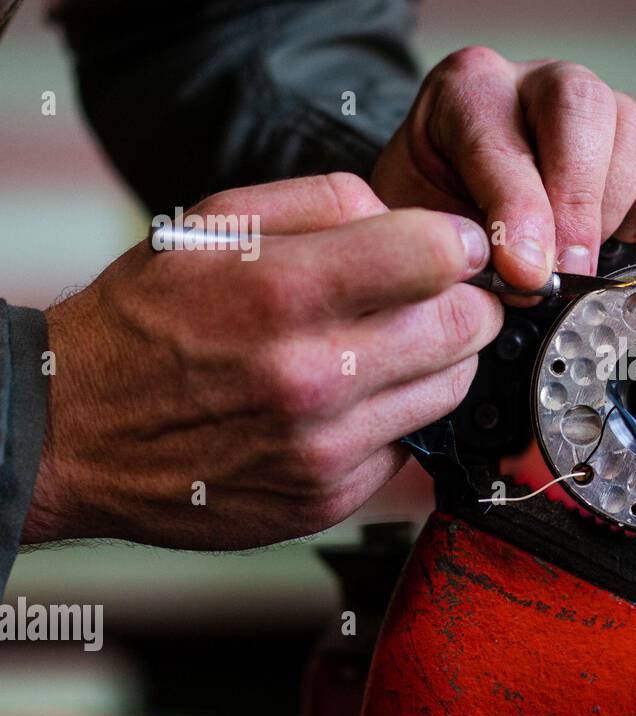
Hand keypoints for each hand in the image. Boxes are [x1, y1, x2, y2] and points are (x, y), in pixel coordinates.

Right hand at [21, 174, 501, 549]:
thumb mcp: (213, 227)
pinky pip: (411, 443)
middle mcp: (313, 375)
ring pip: (454, 389)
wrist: (74, 434)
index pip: (438, 257)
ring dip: (441, 360)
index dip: (461, 244)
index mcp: (282, 291)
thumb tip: (412, 217)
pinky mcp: (331, 496)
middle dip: (465, 301)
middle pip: (466, 326)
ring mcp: (326, 446)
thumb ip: (323, 204)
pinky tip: (352, 401)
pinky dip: (398, 416)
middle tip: (436, 295)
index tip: (456, 245)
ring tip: (390, 346)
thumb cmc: (145, 322)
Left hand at [371, 46, 635, 287]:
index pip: (502, 138)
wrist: (461, 212)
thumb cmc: (442, 220)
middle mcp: (538, 84)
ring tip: (577, 255)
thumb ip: (462, 252)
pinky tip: (618, 231)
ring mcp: (598, 102)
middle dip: (578, 204)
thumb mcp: (427, 235)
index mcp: (467, 91)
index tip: (526, 272)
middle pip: (583, 109)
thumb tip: (527, 283)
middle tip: (567, 272)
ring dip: (613, 210)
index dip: (518, 212)